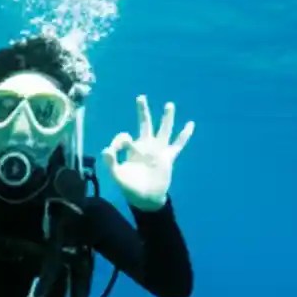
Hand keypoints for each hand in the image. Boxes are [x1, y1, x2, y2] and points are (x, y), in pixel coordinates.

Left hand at [102, 95, 193, 210]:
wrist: (146, 199)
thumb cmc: (130, 187)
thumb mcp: (116, 175)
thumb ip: (110, 162)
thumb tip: (106, 149)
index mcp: (131, 150)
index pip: (125, 137)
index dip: (119, 140)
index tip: (114, 149)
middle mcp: (145, 147)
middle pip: (145, 124)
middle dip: (142, 111)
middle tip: (140, 97)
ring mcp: (158, 151)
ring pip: (163, 130)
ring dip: (166, 118)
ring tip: (169, 105)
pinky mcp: (168, 157)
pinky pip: (178, 144)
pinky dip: (184, 135)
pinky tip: (190, 124)